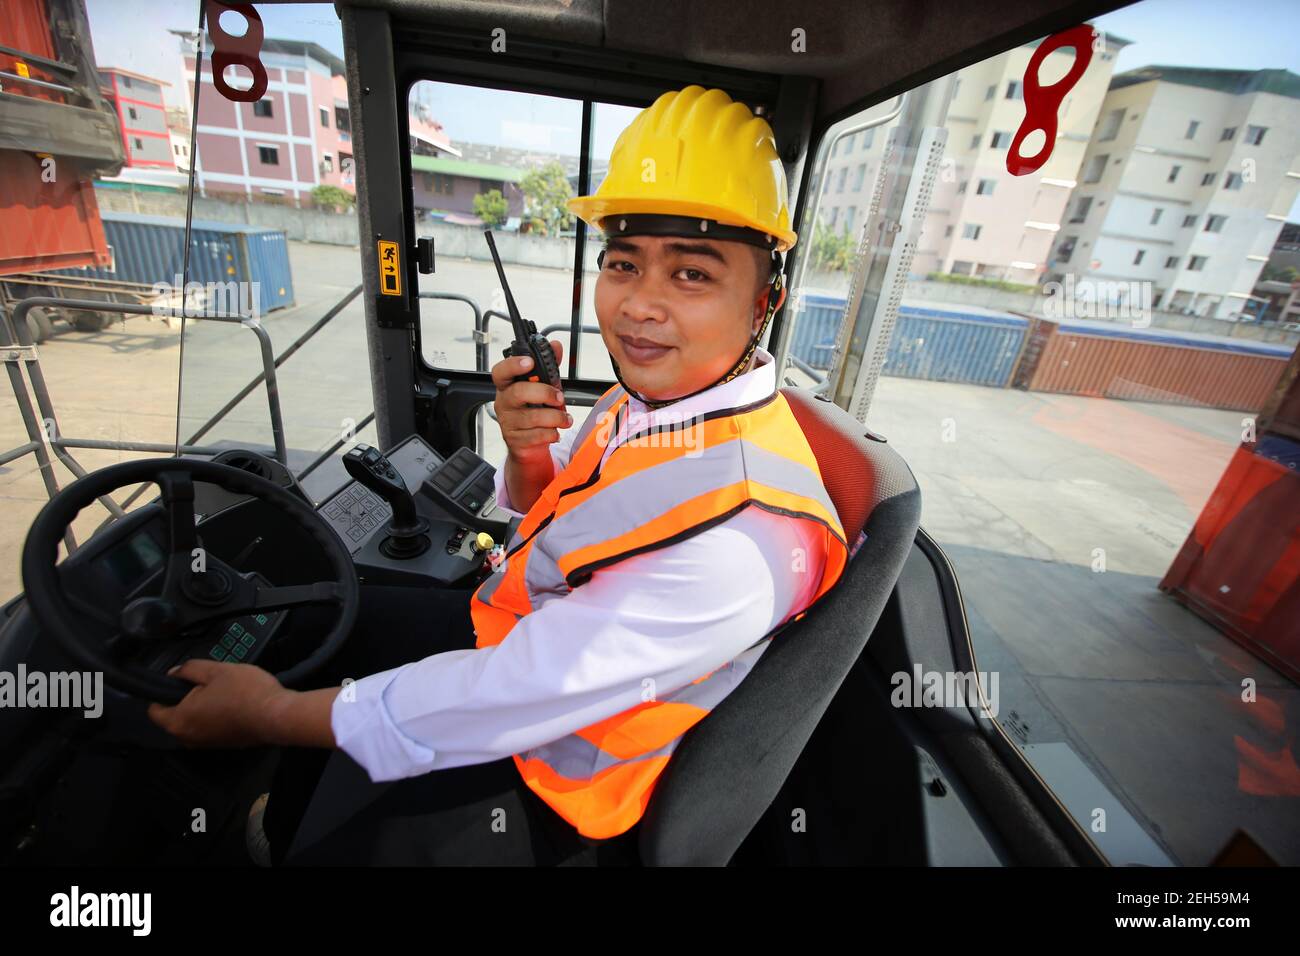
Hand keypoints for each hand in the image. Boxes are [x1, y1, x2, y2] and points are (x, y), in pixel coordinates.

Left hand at [147, 659, 291, 747]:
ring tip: (224, 692)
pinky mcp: (224, 745)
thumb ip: (188, 669)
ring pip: (194, 722)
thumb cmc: (246, 692)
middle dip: (186, 699)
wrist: (277, 715)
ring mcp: (207, 744)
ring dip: (203, 708)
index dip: (164, 691)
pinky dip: (217, 717)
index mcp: (179, 720)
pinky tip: (234, 704)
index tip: (181, 681)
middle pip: (175, 716)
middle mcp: (188, 738)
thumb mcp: (215, 670)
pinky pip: (210, 729)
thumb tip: (174, 673)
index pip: (154, 709)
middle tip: (208, 682)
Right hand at [491, 340, 570, 466]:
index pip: (501, 371)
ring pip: (532, 417)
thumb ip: (549, 366)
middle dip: (544, 393)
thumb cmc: (535, 410)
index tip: (529, 362)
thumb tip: (556, 345)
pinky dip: (551, 433)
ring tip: (565, 418)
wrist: (529, 443)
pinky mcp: (515, 440)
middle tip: (559, 398)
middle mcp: (504, 402)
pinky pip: (537, 435)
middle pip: (519, 393)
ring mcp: (508, 422)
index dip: (513, 365)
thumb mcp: (543, 386)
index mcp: (508, 385)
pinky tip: (555, 431)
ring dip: (556, 417)